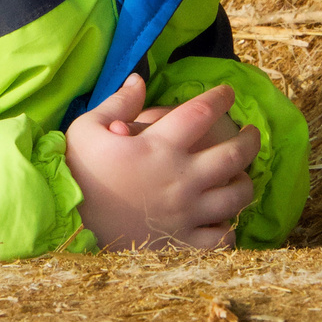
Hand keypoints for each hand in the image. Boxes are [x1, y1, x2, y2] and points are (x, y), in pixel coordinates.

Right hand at [65, 74, 258, 250]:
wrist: (68, 223)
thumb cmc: (78, 172)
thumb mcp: (87, 128)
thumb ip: (118, 103)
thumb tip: (139, 79)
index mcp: (160, 146)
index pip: (202, 112)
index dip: (220, 97)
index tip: (228, 92)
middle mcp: (181, 178)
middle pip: (233, 155)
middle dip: (250, 140)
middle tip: (253, 132)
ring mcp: (186, 212)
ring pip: (236, 197)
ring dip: (246, 183)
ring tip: (244, 175)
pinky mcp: (183, 241)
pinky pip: (221, 237)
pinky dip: (229, 227)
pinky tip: (225, 218)